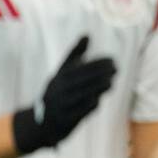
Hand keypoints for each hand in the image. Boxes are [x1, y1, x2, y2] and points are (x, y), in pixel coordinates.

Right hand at [13, 36, 115, 152]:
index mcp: (60, 77)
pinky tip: (99, 99)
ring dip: (97, 88)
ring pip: (81, 95)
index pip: (80, 68)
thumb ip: (74, 55)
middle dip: (100, 74)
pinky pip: (78, 111)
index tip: (111, 59)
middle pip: (81, 80)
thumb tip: (87, 35)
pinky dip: (88, 105)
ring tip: (111, 82)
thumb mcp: (62, 73)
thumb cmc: (57, 92)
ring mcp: (62, 105)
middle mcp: (59, 90)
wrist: (41, 122)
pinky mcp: (65, 119)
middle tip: (116, 69)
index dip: (96, 63)